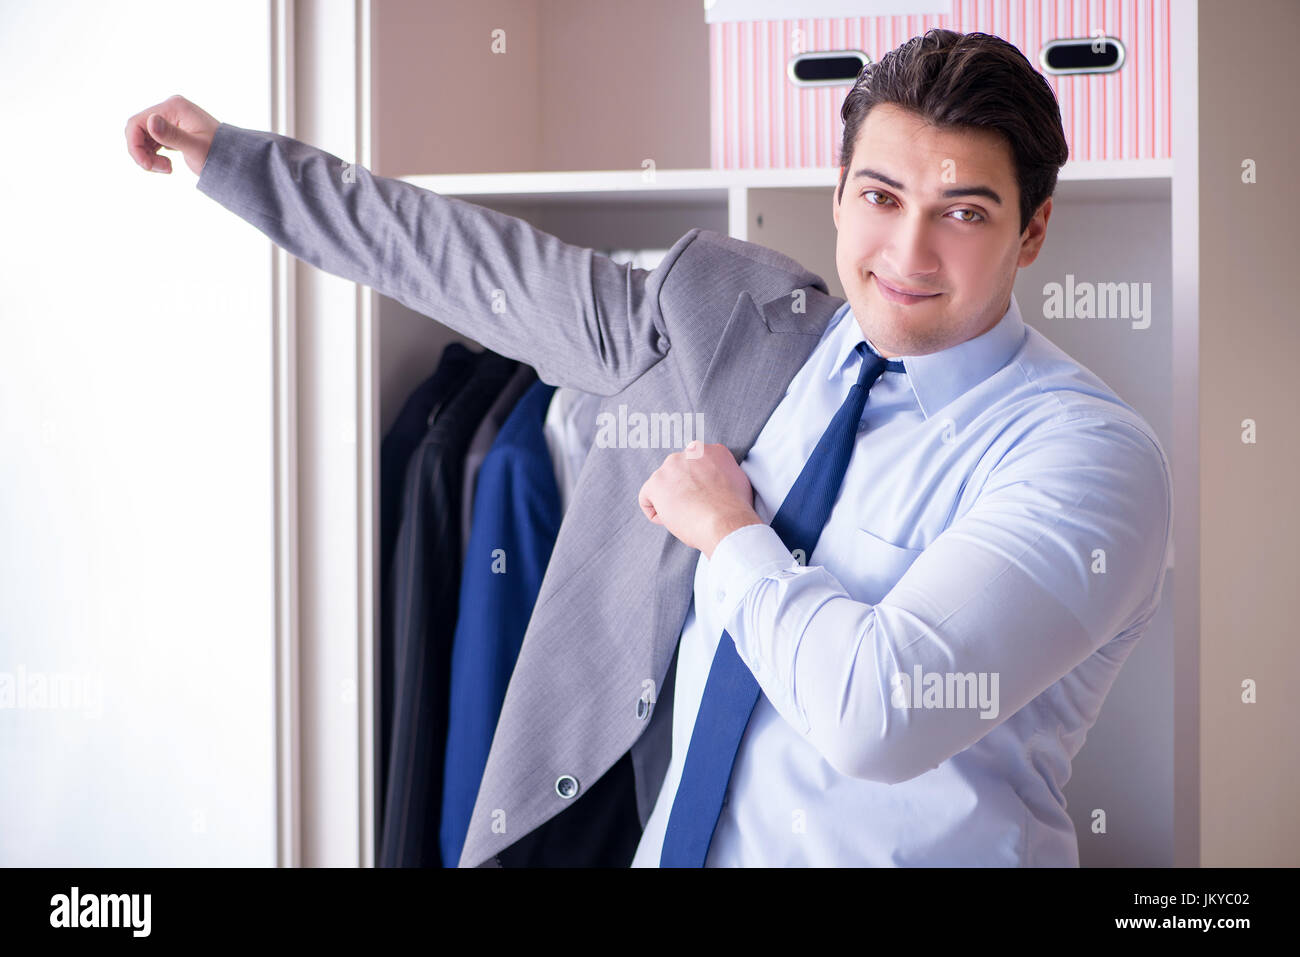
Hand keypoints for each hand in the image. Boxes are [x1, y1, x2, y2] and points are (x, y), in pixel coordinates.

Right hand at [125, 95, 220, 175]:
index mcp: (173, 107)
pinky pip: (152, 141)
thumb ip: (173, 135)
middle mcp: (170, 108)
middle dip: (142, 153)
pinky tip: (168, 165)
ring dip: (149, 156)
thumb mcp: (196, 148)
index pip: (136, 122)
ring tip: (168, 168)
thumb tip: (150, 121)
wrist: (235, 160)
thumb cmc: (220, 155)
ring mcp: (171, 117)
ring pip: (143, 136)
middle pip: (138, 129)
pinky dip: (154, 155)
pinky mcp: (172, 128)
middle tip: (162, 169)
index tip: (147, 166)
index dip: (135, 146)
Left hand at [637, 441, 761, 557]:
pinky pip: (647, 500)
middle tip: (696, 509)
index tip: (704, 498)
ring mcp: (671, 466)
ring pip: (663, 487)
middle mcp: (690, 452)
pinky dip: (656, 514)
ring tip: (688, 516)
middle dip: (683, 490)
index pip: (696, 465)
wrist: (725, 521)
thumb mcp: (739, 481)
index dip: (698, 485)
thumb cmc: (735, 510)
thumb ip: (724, 473)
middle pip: (678, 473)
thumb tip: (720, 478)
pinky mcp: (656, 483)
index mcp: (712, 451)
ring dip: (671, 502)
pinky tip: (672, 520)